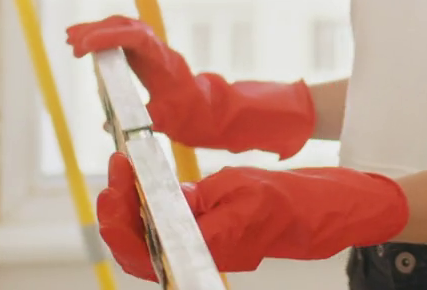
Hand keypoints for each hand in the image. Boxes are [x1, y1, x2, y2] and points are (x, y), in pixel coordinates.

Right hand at [67, 15, 315, 157]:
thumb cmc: (191, 116)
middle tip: (71, 41)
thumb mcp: (169, 122)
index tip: (85, 45)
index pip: (138, 38)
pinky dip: (103, 38)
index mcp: (165, 62)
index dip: (111, 37)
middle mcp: (158, 50)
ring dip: (98, 30)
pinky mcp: (145, 55)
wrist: (208, 111)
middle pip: (127, 26)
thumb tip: (108, 125)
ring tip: (70, 39)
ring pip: (124, 28)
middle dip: (98, 30)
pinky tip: (85, 47)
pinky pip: (123, 38)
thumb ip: (143, 120)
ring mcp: (152, 50)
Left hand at [94, 152, 410, 276]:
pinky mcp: (205, 237)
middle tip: (112, 175)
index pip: (150, 252)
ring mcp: (202, 247)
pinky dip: (149, 208)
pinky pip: (167, 230)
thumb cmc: (284, 198)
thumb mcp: (239, 185)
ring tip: (122, 172)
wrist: (314, 211)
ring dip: (131, 209)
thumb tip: (163, 200)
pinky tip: (144, 182)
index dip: (121, 229)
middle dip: (118, 215)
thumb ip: (198, 197)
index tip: (112, 191)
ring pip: (150, 240)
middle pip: (142, 250)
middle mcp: (203, 253)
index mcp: (211, 243)